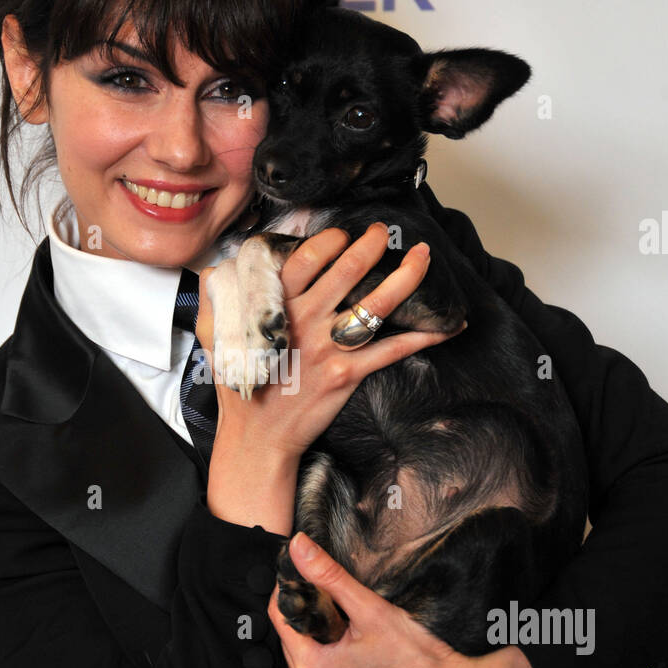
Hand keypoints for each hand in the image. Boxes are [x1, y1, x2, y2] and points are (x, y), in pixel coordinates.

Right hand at [195, 223, 465, 463]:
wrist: (258, 436)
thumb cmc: (239, 384)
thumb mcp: (217, 333)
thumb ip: (218, 296)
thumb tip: (221, 267)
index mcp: (275, 307)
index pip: (306, 259)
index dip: (328, 241)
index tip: (341, 234)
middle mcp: (306, 321)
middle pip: (347, 272)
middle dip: (371, 244)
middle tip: (384, 231)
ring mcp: (330, 348)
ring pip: (376, 304)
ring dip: (405, 277)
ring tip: (424, 256)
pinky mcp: (349, 374)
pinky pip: (393, 349)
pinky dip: (425, 337)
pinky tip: (450, 325)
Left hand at [267, 531, 542, 667]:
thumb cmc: (420, 661)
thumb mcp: (372, 611)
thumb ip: (330, 577)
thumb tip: (298, 547)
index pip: (278, 616)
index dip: (290, 588)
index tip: (305, 571)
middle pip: (290, 639)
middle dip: (305, 613)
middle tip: (331, 592)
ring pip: (304, 660)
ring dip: (316, 639)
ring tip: (345, 620)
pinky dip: (328, 662)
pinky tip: (353, 649)